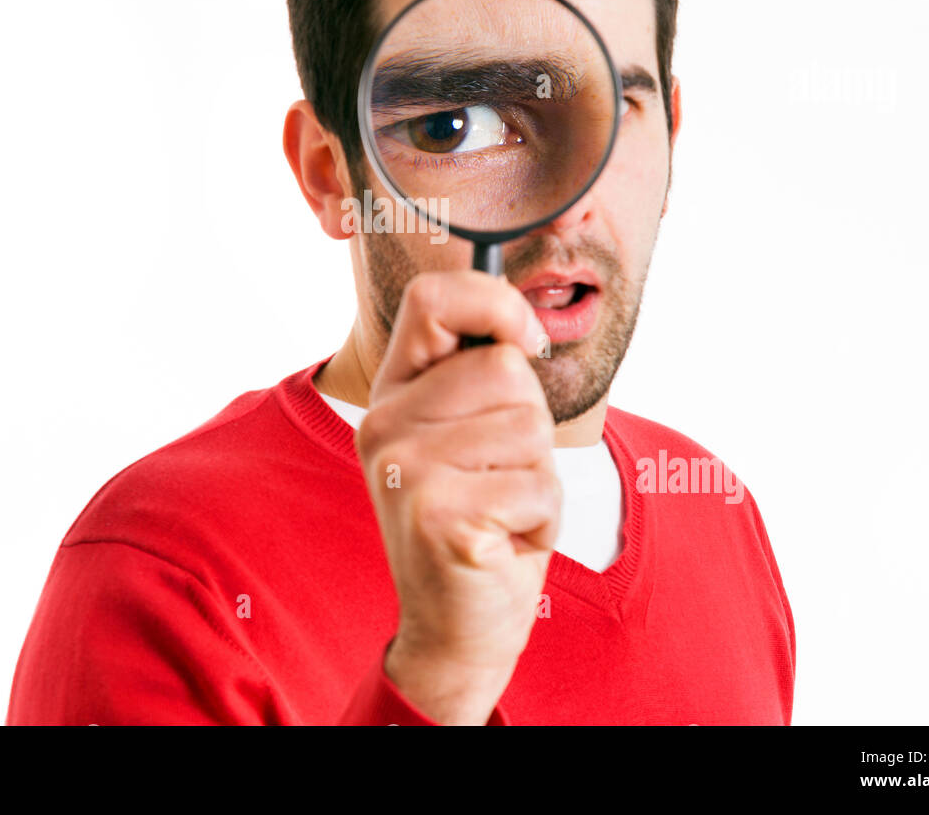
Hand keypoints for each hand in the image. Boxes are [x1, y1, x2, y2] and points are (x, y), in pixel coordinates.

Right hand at [355, 270, 559, 723]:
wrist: (457, 629)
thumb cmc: (485, 523)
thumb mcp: (478, 435)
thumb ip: (485, 376)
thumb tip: (524, 328)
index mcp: (393, 395)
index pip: (432, 298)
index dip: (494, 302)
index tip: (528, 342)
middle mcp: (384, 423)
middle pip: (505, 368)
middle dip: (533, 424)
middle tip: (503, 477)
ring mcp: (403, 468)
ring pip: (529, 427)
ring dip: (540, 478)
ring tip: (503, 512)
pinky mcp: (436, 514)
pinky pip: (537, 486)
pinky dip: (544, 520)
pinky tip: (505, 543)